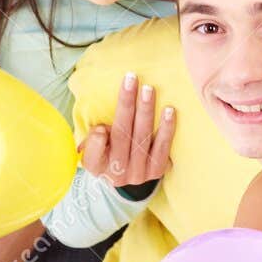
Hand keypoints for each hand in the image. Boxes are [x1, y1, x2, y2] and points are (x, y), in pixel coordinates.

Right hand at [79, 72, 174, 187]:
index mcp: (96, 166)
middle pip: (122, 135)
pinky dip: (166, 128)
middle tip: (131, 80)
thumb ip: (94, 139)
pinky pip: (162, 147)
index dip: (97, 142)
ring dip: (146, 111)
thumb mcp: (92, 151)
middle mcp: (118, 172)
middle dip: (126, 105)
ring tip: (149, 90)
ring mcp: (139, 172)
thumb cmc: (107, 157)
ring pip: (143, 137)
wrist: (128, 181)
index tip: (101, 128)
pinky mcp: (157, 170)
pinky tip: (169, 111)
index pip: (94, 153)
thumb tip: (103, 130)